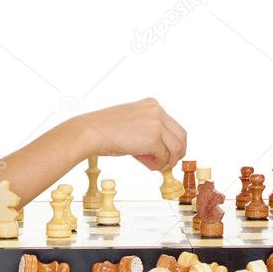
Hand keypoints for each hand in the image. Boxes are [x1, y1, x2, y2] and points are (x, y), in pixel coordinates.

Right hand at [71, 97, 186, 170]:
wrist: (91, 132)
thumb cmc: (106, 130)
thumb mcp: (132, 123)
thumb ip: (148, 131)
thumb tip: (161, 152)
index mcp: (152, 104)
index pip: (173, 125)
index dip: (171, 142)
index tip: (167, 153)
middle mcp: (158, 111)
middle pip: (181, 135)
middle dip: (177, 152)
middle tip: (169, 163)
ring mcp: (157, 124)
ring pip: (176, 147)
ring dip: (169, 161)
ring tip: (158, 166)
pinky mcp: (154, 139)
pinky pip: (164, 156)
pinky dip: (159, 165)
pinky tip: (150, 166)